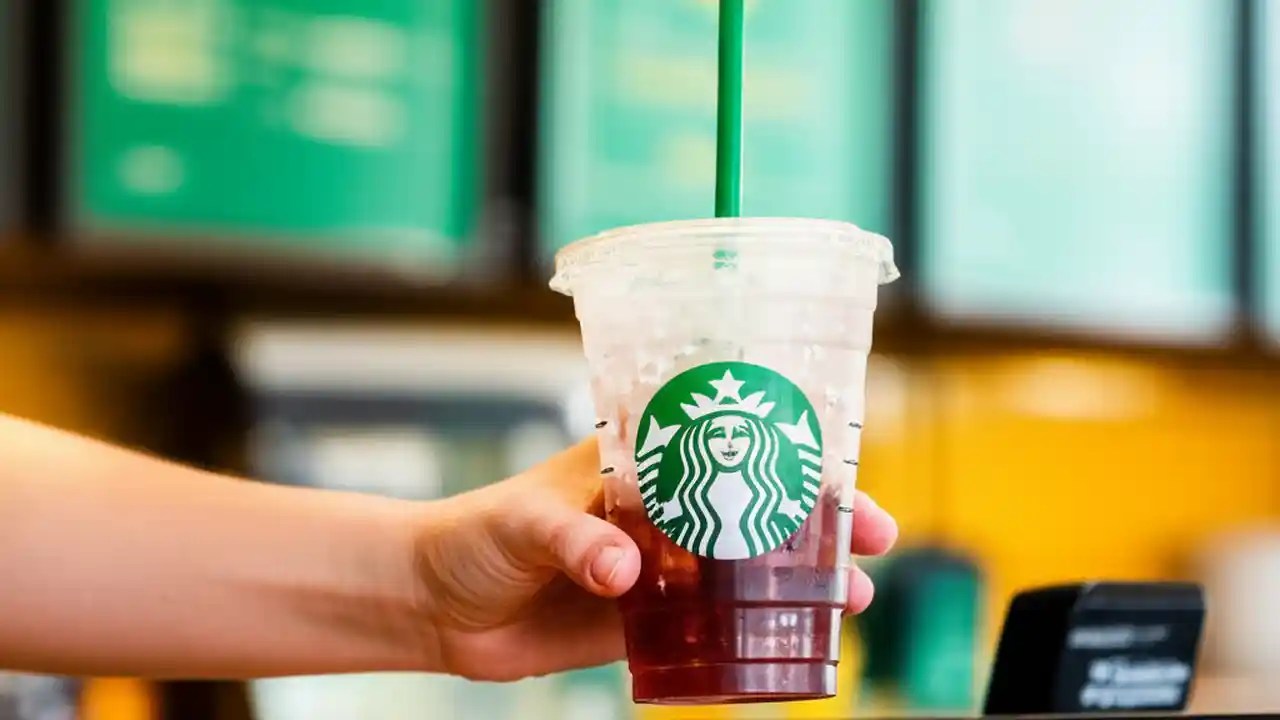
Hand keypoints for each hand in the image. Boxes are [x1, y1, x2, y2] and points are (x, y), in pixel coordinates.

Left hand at [412, 439, 897, 681]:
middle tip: (872, 538)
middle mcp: (658, 511)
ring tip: (850, 599)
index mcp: (638, 464)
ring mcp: (656, 567)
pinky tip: (789, 647)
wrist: (435, 601)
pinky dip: (749, 634)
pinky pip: (708, 627)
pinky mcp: (642, 621)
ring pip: (744, 568)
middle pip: (754, 506)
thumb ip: (574, 539)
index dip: (788, 454)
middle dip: (817, 518)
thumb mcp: (522, 522)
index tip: (840, 471)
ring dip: (798, 580)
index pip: (725, 446)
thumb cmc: (474, 533)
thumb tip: (624, 572)